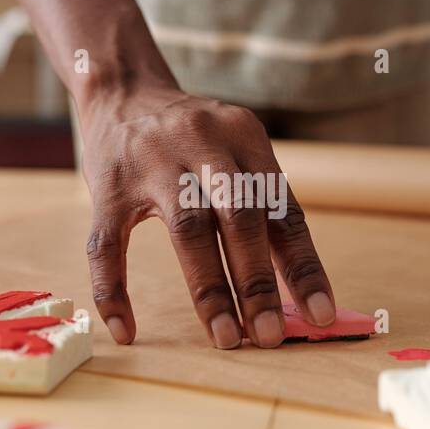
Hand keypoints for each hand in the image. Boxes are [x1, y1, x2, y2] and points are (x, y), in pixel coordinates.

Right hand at [77, 79, 335, 348]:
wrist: (123, 90)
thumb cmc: (194, 138)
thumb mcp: (235, 151)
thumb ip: (261, 207)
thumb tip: (296, 294)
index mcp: (244, 136)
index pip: (282, 209)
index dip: (304, 267)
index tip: (322, 316)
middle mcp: (202, 143)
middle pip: (239, 217)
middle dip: (258, 283)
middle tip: (270, 337)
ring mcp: (152, 163)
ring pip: (188, 231)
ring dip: (209, 290)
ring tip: (227, 338)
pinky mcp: (108, 186)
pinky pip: (107, 246)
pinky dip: (115, 291)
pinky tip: (127, 329)